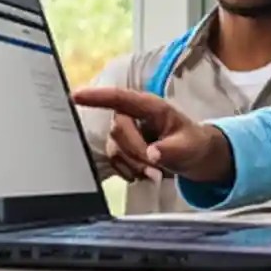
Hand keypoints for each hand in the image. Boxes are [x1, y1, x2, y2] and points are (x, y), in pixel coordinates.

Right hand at [71, 87, 233, 182]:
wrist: (194, 156)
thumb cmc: (192, 143)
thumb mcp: (189, 147)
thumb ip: (171, 150)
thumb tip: (152, 154)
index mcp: (150, 106)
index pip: (120, 98)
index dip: (97, 97)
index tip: (76, 96)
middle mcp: (134, 114)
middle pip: (119, 131)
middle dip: (136, 153)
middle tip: (156, 170)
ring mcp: (126, 131)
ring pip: (115, 148)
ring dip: (133, 165)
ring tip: (154, 174)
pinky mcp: (121, 146)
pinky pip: (115, 160)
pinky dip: (128, 170)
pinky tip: (144, 174)